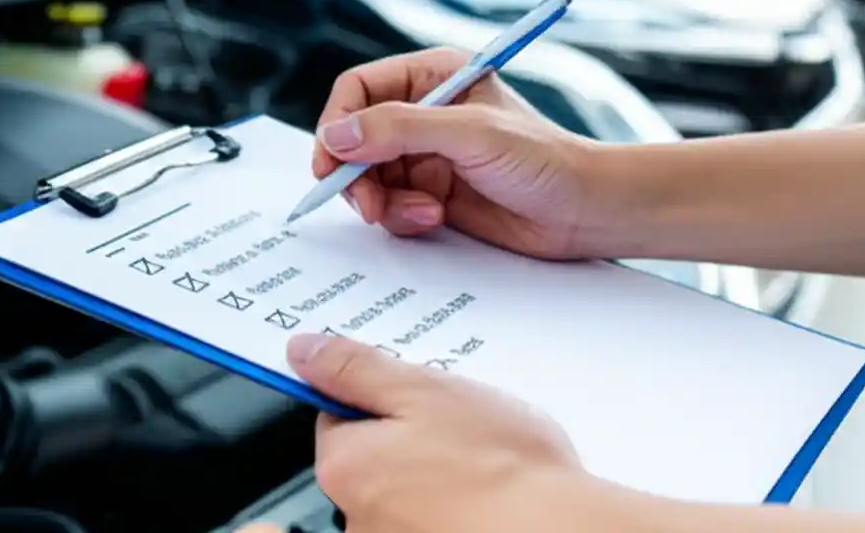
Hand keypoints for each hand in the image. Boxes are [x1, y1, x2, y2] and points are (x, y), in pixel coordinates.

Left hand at [284, 333, 634, 532]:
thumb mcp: (425, 390)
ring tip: (490, 467)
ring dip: (437, 477)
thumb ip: (356, 369)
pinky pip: (435, 519)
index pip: (339, 418)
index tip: (417, 394)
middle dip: (412, 439)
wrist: (562, 532)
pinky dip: (458, 510)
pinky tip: (495, 498)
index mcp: (347, 466)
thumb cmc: (502, 467)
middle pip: (373, 459)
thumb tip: (303, 350)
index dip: (380, 397)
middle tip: (464, 427)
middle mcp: (357, 518)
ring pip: (408, 492)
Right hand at [313, 47, 612, 259]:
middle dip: (356, 175)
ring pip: (366, 178)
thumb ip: (400, 129)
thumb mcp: (470, 135)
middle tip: (368, 204)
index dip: (338, 124)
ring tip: (425, 211)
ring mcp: (424, 155)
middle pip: (353, 139)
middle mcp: (423, 112)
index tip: (333, 161)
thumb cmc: (545, 160)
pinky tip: (436, 219)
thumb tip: (338, 135)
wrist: (582, 212)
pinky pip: (388, 206)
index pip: (358, 90)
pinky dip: (403, 218)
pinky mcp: (429, 192)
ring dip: (385, 202)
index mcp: (432, 75)